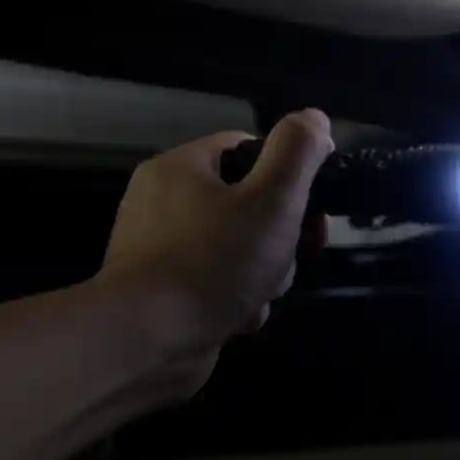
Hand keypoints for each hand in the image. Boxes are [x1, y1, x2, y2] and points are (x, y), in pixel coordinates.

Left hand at [98, 110, 333, 363]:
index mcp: (181, 167)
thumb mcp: (272, 199)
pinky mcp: (162, 293)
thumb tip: (315, 118)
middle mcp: (163, 202)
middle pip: (247, 203)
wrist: (145, 341)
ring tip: (260, 295)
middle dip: (278, 237)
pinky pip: (215, 283)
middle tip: (286, 257)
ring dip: (262, 274)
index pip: (247, 149)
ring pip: (237, 249)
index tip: (312, 205)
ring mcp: (160, 251)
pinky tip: (240, 318)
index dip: (287, 172)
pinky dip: (235, 299)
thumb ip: (297, 153)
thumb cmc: (212, 262)